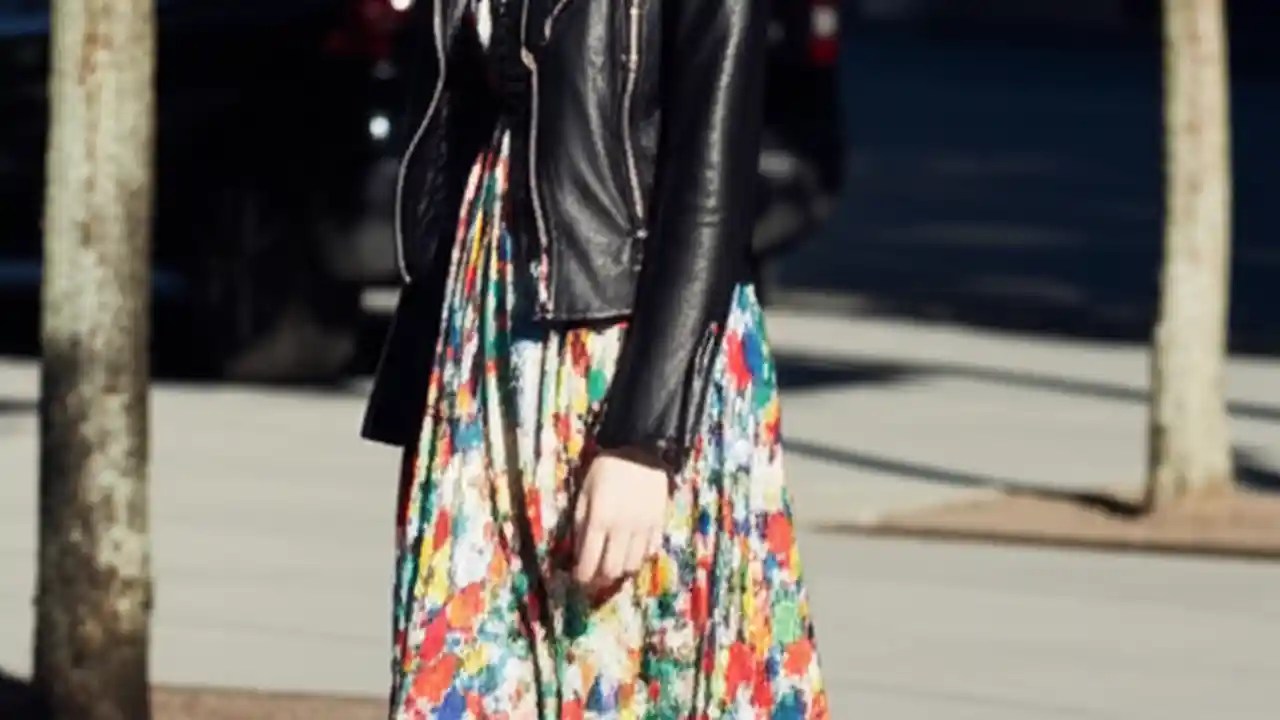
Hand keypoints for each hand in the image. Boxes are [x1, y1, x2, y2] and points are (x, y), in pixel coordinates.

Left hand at [573, 449, 669, 591]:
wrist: (640, 449)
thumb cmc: (605, 469)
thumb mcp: (584, 492)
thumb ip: (580, 522)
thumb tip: (579, 552)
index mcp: (600, 519)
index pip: (590, 562)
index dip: (583, 577)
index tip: (579, 579)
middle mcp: (622, 529)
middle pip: (612, 570)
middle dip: (601, 580)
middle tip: (595, 577)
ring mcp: (644, 528)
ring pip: (633, 565)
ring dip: (621, 571)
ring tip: (613, 566)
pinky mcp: (660, 523)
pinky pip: (651, 551)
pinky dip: (640, 557)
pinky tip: (632, 552)